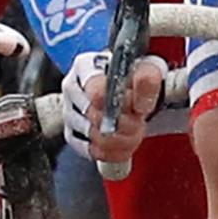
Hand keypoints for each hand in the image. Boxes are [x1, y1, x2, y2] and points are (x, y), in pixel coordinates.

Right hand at [62, 50, 169, 172]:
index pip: (95, 87)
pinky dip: (111, 151)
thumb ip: (147, 80)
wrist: (129, 88)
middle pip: (93, 114)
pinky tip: (125, 144)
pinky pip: (89, 150)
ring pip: (93, 134)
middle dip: (123, 122)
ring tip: (135, 130)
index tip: (133, 107)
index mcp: (86, 66)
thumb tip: (140, 103)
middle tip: (139, 120)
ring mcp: (69, 112)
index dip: (117, 102)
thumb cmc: (134, 76)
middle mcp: (72, 88)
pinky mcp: (72, 134)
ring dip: (120, 138)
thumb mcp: (148, 69)